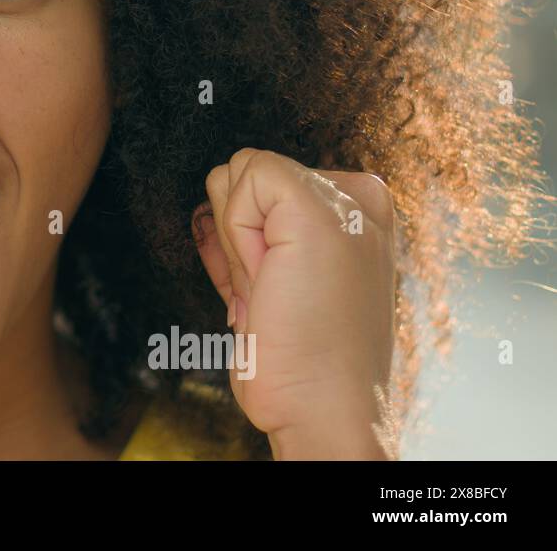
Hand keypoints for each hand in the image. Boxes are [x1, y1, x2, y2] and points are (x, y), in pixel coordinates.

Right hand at [194, 148, 395, 458]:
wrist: (309, 403)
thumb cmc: (321, 328)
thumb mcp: (312, 221)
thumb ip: (269, 176)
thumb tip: (234, 179)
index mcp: (352, 193)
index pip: (259, 167)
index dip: (253, 216)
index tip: (280, 258)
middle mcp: (329, 214)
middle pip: (237, 188)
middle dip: (243, 238)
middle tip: (273, 279)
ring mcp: (297, 247)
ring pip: (221, 217)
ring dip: (233, 260)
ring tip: (264, 293)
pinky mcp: (271, 274)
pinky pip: (219, 246)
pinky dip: (222, 270)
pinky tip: (246, 297)